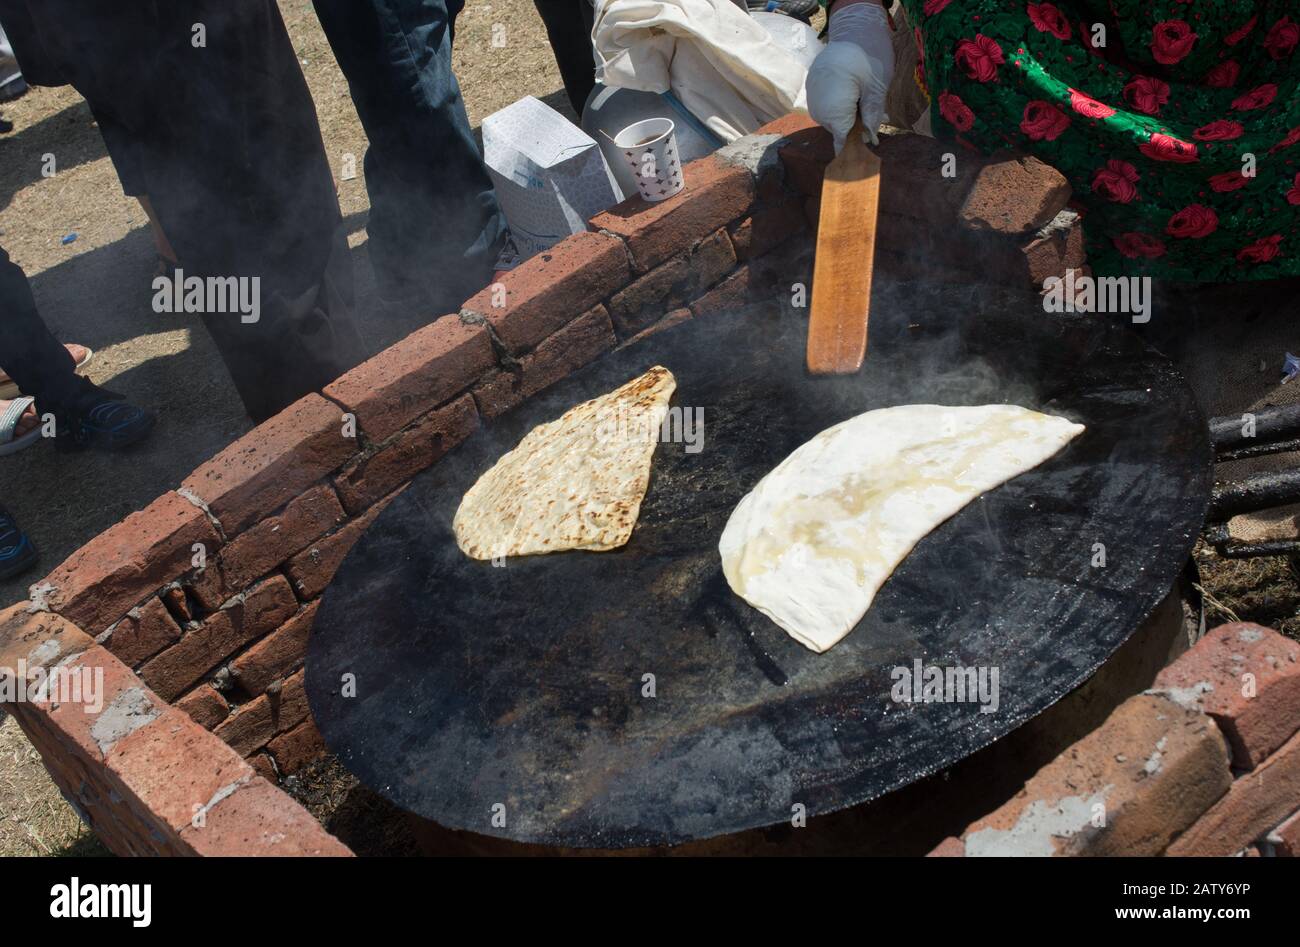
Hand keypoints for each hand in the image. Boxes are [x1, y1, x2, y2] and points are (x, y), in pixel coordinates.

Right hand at [805, 0, 895, 150]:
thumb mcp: (876, 86)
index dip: (853, 146)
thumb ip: (872, 114)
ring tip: (864, 105)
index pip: (841, 137)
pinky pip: (825, 103)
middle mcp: (818, 104)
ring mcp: (813, 95)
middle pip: (835, 127)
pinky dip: (838, 104)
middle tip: (875, 123)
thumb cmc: (867, 56)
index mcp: (833, 106)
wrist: (852, 29)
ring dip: (846, 115)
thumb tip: (869, 136)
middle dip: (853, 127)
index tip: (863, 154)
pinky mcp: (813, 86)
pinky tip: (853, 96)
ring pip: (829, 116)